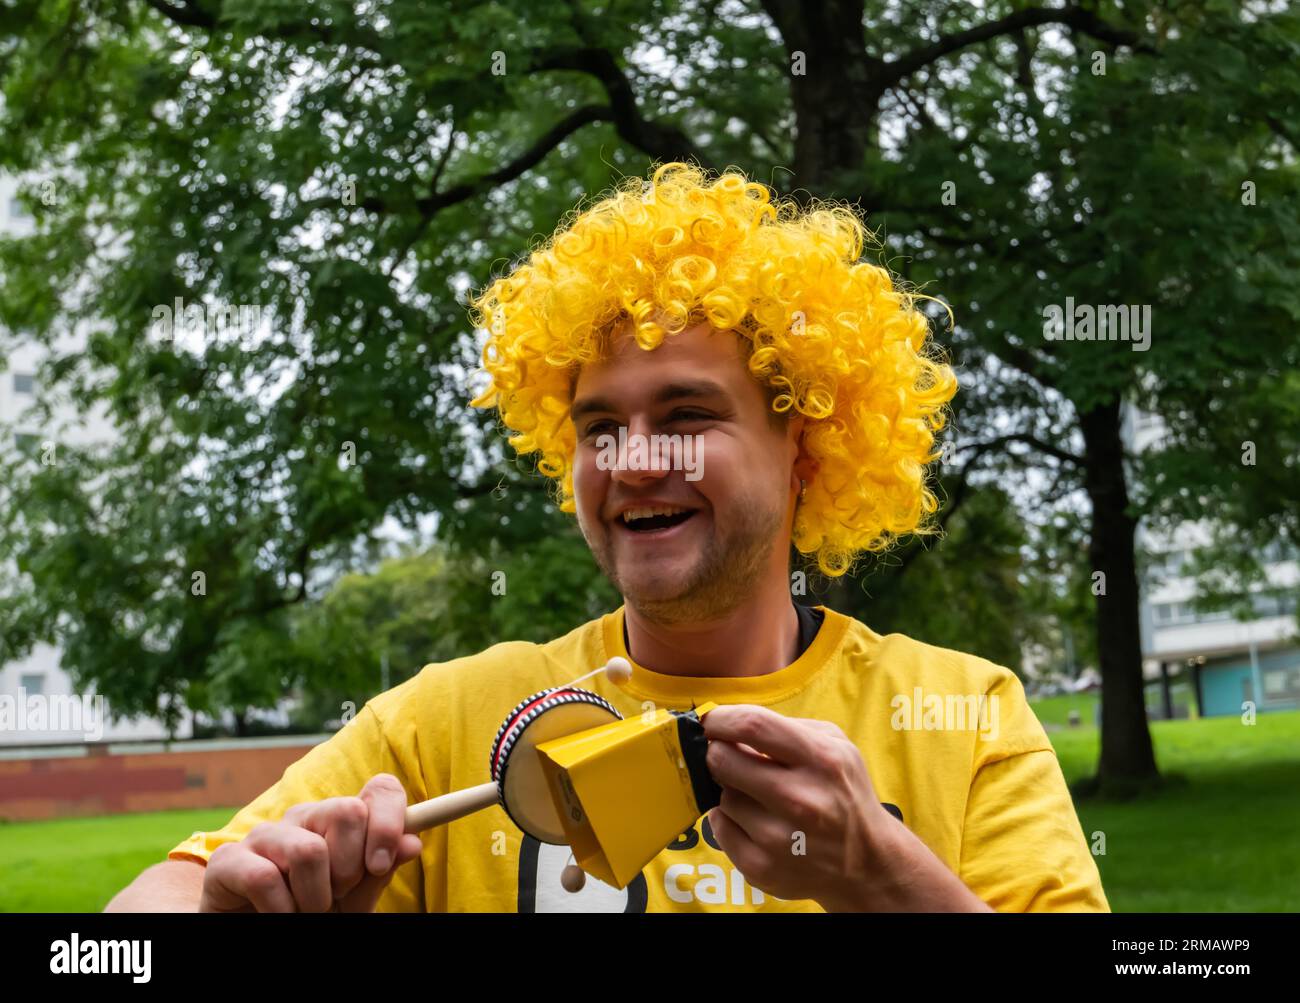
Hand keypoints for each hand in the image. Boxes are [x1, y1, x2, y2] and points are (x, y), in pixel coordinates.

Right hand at [199, 773, 422, 912]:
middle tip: (336, 895)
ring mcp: (265, 834)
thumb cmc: (311, 911)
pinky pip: (265, 879)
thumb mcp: (355, 898)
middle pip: (348, 812)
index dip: (389, 821)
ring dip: (314, 898)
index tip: (379, 865)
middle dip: (350, 867)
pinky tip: (277, 915)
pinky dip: (281, 911)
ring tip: (305, 911)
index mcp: (339, 819)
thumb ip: (379, 871)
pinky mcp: (229, 860)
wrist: (259, 933)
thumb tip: (412, 843)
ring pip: (308, 851)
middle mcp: (304, 817)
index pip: (381, 789)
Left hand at [702, 704, 889, 909]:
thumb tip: (730, 723)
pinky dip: (729, 819)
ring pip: (722, 795)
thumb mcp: (835, 746)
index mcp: (821, 760)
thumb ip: (786, 728)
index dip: (720, 718)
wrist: (867, 862)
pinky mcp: (760, 867)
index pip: (752, 726)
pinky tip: (756, 822)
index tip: (710, 720)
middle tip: (728, 756)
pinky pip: (718, 827)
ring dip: (731, 789)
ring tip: (760, 797)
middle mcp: (800, 799)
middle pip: (723, 760)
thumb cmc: (843, 792)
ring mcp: (778, 838)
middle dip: (718, 753)